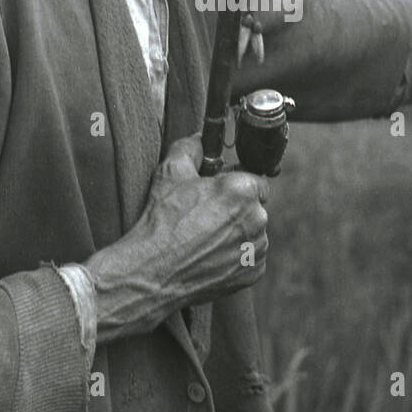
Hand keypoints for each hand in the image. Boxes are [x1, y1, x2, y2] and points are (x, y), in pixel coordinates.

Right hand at [85, 134, 268, 341]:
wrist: (154, 271)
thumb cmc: (162, 221)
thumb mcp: (170, 173)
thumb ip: (190, 148)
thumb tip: (199, 139)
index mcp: (243, 190)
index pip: (255, 181)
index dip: (235, 186)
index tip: (218, 194)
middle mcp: (258, 218)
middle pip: (254, 208)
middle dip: (236, 210)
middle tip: (206, 217)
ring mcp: (257, 248)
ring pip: (253, 233)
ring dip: (237, 233)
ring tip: (205, 239)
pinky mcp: (253, 272)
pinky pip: (250, 258)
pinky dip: (236, 257)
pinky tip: (210, 256)